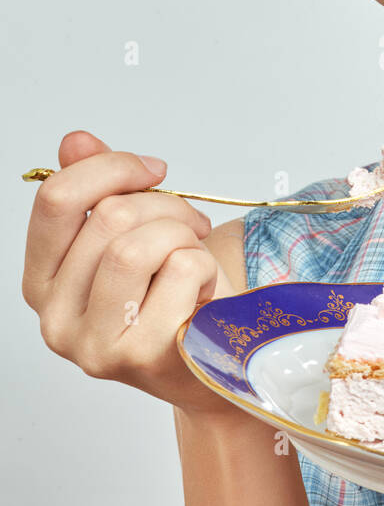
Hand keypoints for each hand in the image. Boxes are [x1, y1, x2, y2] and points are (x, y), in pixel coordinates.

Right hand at [22, 130, 241, 418]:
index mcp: (43, 284)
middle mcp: (56, 321)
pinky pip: (181, 270)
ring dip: (181, 235)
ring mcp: (95, 345)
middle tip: (190, 223)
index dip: (111, 168)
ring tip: (194, 254)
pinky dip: (206, 265)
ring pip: (136, 246)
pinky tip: (204, 292)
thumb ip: (101, 191)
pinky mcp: (142, 357)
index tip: (153, 170)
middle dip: (163, 205)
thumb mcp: (135, 237)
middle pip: (107, 218)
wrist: (218, 364)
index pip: (56, 201)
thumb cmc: (175, 297)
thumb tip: (76, 141)